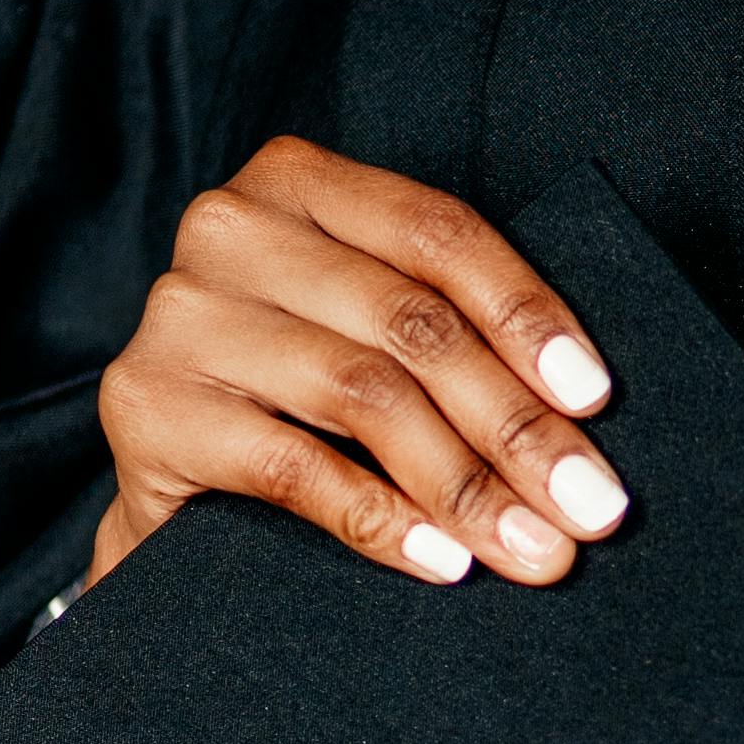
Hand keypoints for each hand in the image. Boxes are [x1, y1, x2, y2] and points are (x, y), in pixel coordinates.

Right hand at [90, 141, 627, 593]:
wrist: (165, 480)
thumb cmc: (291, 399)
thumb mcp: (366, 329)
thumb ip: (445, 328)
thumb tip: (578, 412)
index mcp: (297, 182)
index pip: (440, 235)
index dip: (528, 316)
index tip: (595, 400)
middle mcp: (230, 229)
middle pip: (412, 323)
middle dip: (517, 424)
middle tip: (589, 506)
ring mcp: (181, 315)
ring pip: (364, 393)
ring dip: (466, 485)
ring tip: (531, 549)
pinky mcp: (148, 405)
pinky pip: (293, 466)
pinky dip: (382, 520)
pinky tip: (443, 561)